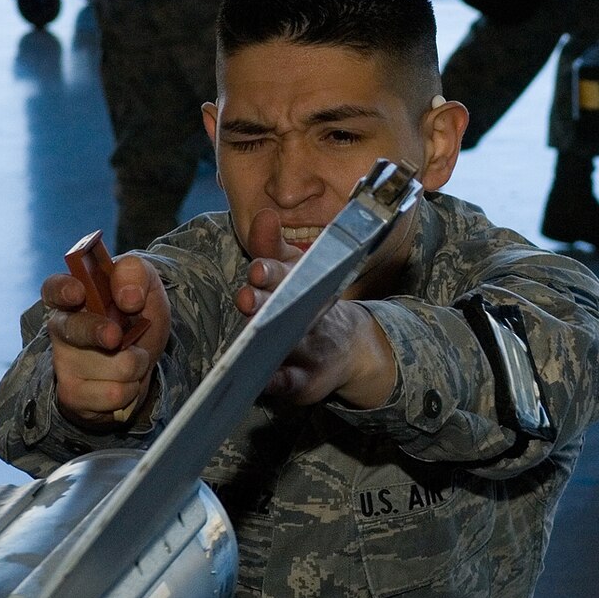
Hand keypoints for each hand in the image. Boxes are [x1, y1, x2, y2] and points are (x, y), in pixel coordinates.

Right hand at [44, 253, 171, 427]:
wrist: (145, 360)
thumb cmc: (137, 317)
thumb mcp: (144, 285)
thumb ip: (135, 273)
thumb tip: (128, 296)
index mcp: (72, 296)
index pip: (54, 289)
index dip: (63, 290)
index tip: (78, 293)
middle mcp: (62, 328)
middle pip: (74, 329)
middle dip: (98, 332)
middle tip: (116, 336)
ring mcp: (64, 362)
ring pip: (113, 366)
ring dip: (136, 363)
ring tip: (132, 357)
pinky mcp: (72, 393)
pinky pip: (114, 394)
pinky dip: (132, 388)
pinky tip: (124, 380)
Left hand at [236, 209, 397, 406]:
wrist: (350, 348)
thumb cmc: (307, 302)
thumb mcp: (292, 271)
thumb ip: (271, 246)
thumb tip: (264, 214)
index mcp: (302, 286)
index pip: (286, 274)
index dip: (271, 272)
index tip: (258, 271)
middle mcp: (310, 316)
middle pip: (287, 308)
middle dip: (266, 302)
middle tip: (248, 297)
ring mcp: (311, 350)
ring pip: (290, 344)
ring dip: (270, 338)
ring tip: (251, 333)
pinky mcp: (308, 381)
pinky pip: (291, 383)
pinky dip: (278, 381)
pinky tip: (264, 380)